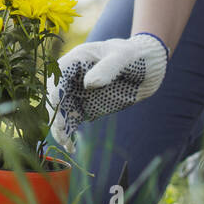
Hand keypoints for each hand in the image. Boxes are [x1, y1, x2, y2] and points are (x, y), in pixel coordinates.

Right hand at [46, 33, 168, 152]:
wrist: (148, 66)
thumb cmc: (134, 55)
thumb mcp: (123, 57)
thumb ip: (107, 68)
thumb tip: (88, 84)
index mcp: (76, 60)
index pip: (58, 77)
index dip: (56, 94)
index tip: (59, 110)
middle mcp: (72, 77)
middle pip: (55, 96)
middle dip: (55, 114)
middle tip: (62, 132)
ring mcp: (78, 92)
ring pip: (61, 111)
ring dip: (60, 128)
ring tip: (67, 145)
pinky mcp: (86, 106)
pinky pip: (73, 120)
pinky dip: (69, 133)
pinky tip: (71, 147)